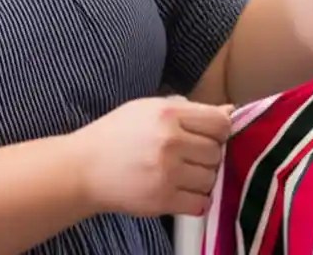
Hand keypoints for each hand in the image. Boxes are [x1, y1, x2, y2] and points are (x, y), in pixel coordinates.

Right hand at [70, 96, 232, 217]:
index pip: (220, 123)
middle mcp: (170, 141)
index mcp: (168, 113)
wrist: (82, 169)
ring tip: (182, 174)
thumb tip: (230, 111)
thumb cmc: (115, 135)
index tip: (207, 136)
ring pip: (211, 178)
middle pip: (216, 152)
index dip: (219, 130)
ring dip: (202, 178)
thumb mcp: (148, 109)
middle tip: (189, 157)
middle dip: (207, 155)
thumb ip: (189, 110)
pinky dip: (196, 200)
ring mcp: (167, 172)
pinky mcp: (162, 200)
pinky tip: (182, 191)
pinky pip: (200, 203)